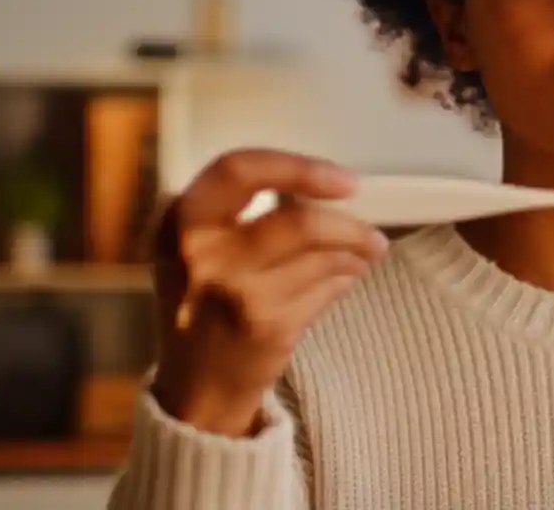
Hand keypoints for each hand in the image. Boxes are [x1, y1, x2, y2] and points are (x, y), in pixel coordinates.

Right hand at [150, 149, 388, 435]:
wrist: (197, 386)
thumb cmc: (206, 302)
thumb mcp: (199, 247)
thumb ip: (243, 211)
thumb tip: (321, 186)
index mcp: (180, 220)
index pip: (239, 170)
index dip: (297, 167)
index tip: (343, 180)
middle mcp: (201, 255)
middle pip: (299, 223)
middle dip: (348, 226)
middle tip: (373, 231)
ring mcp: (236, 294)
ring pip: (323, 257)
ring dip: (356, 253)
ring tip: (364, 253)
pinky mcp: (267, 326)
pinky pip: (327, 288)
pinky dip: (346, 277)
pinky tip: (346, 277)